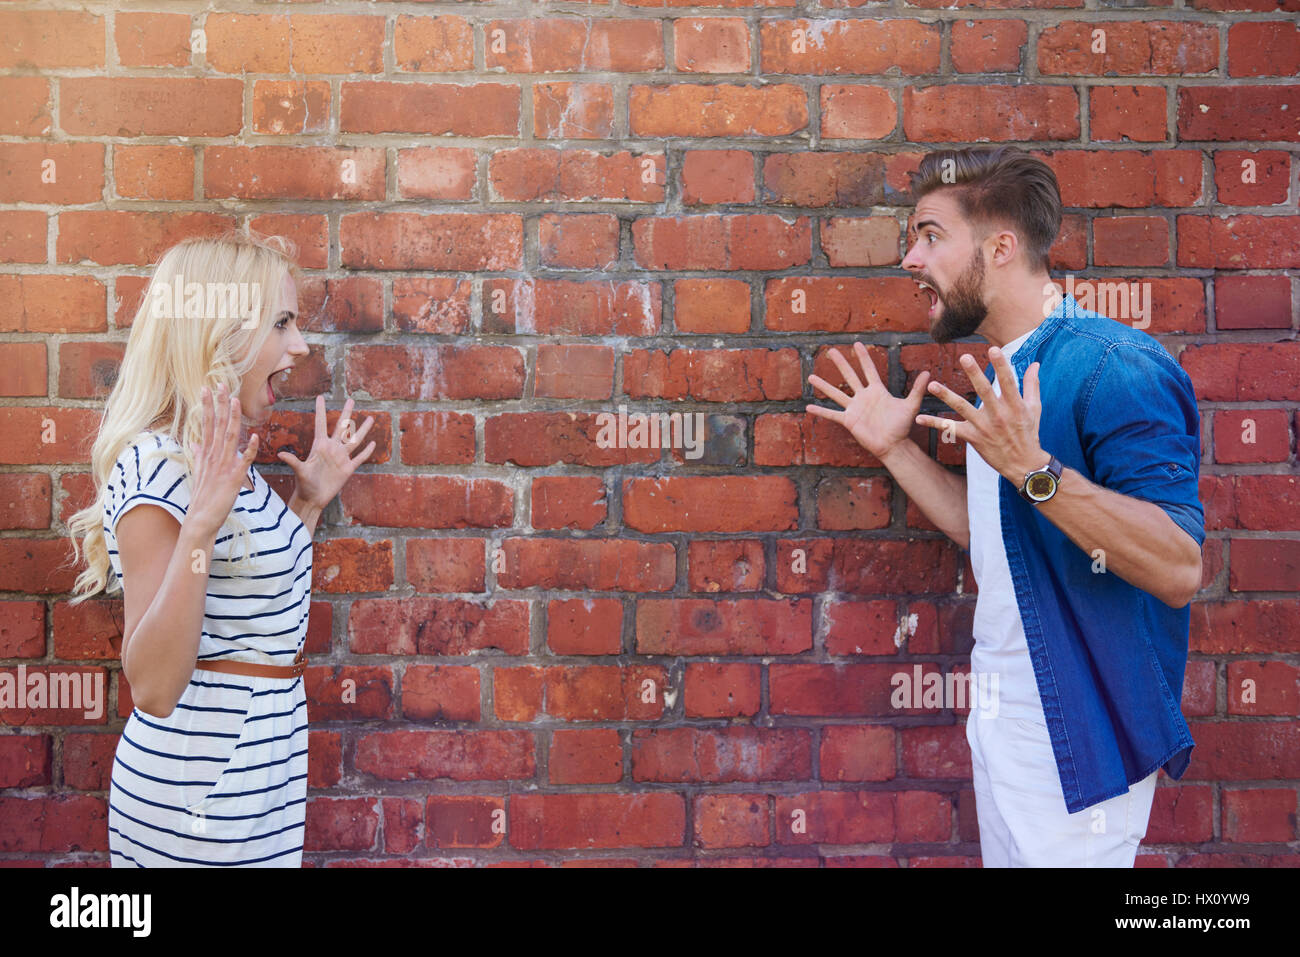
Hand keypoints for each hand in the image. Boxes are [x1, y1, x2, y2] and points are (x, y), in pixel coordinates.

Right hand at [186, 382, 258, 536]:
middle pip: (217, 425)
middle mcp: (213, 456)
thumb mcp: (200, 472)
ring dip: (233, 419)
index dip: (208, 406)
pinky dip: (249, 449)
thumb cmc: (202, 497)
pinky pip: (244, 461)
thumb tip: (195, 442)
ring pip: (229, 437)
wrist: (200, 520)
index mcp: (207, 453)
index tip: (207, 388)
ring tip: (236, 401)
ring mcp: (223, 466)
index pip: (207, 424)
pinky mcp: (234, 479)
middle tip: (221, 384)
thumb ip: (199, 455)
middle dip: (220, 404)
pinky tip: (255, 437)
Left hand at [276, 395, 375, 509]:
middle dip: (346, 413)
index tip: (320, 397)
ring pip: (354, 440)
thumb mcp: (299, 471)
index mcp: (319, 446)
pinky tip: (373, 443)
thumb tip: (280, 454)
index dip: (321, 410)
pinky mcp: (348, 469)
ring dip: (362, 430)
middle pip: (342, 427)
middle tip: (351, 399)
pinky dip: (366, 451)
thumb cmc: (304, 485)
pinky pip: (359, 458)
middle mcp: (332, 449)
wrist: (313, 498)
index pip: (321, 424)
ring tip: (370, 418)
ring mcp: (341, 458)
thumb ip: (293, 461)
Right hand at [806, 342, 928, 460]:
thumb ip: (917, 389)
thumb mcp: (911, 405)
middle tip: (831, 351)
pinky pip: (832, 414)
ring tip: (811, 376)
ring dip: (824, 386)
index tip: (857, 343)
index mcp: (877, 391)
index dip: (863, 357)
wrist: (893, 445)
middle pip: (850, 376)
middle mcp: (863, 397)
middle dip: (841, 363)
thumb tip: (928, 373)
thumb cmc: (902, 426)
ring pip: (836, 394)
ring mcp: (854, 408)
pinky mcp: (849, 421)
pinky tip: (808, 408)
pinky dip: (821, 411)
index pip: (869, 369)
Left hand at [914, 347, 1049, 482]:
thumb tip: (1035, 364)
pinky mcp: (973, 437)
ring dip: (946, 396)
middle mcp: (998, 415)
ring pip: (962, 408)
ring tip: (932, 385)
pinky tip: (919, 418)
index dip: (1001, 365)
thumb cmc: (1029, 432)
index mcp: (1015, 405)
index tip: (993, 349)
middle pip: (984, 391)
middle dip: (974, 373)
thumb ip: (1031, 385)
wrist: (1023, 464)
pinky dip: (934, 424)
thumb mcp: (1034, 408)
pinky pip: (951, 429)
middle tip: (964, 356)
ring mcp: (984, 426)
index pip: (1007, 381)